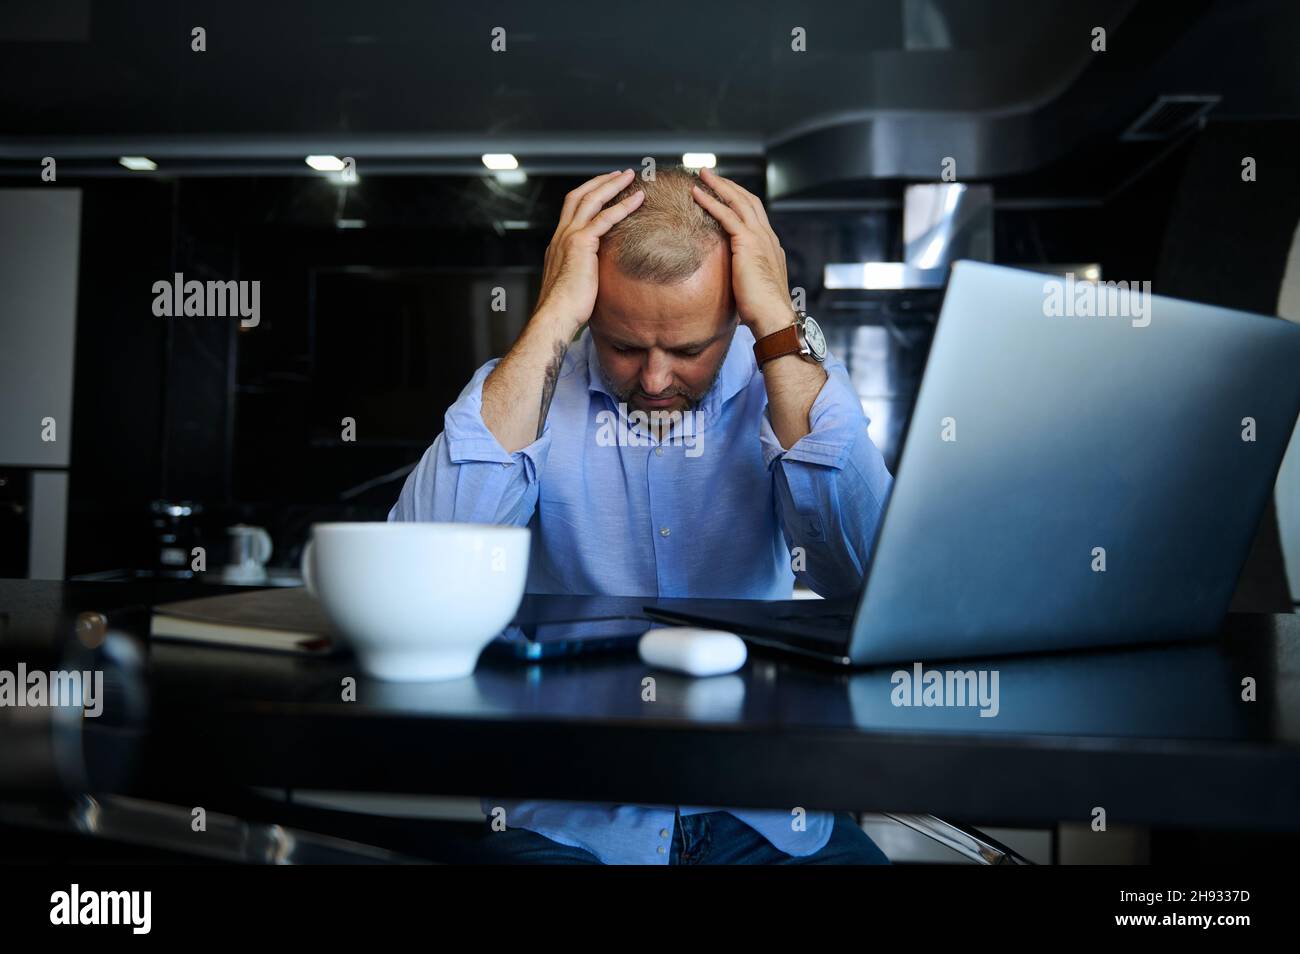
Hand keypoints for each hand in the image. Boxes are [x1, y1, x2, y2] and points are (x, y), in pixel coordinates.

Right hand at [533, 169, 644, 334]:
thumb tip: (596, 280)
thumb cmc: (566, 309)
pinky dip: (623, 205)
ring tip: (630, 176)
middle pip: (579, 196)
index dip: (588, 196)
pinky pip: (605, 218)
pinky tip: (638, 199)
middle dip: (599, 182)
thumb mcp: (573, 285)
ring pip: (591, 200)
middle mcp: (561, 236)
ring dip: (612, 185)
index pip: (571, 210)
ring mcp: (569, 237)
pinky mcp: (581, 244)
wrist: (555, 317)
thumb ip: (583, 274)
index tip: (604, 189)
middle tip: (619, 174)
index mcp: (558, 244)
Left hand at [690, 166, 794, 338]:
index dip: (739, 201)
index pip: (755, 215)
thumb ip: (743, 280)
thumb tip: (733, 291)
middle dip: (729, 185)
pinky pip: (727, 215)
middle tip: (711, 174)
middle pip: (748, 200)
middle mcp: (767, 237)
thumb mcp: (752, 290)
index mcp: (770, 247)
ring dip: (719, 185)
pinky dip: (711, 201)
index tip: (724, 193)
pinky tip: (696, 193)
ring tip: (702, 174)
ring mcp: (760, 238)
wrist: (774, 318)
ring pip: (738, 201)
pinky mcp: (748, 243)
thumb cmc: (763, 312)